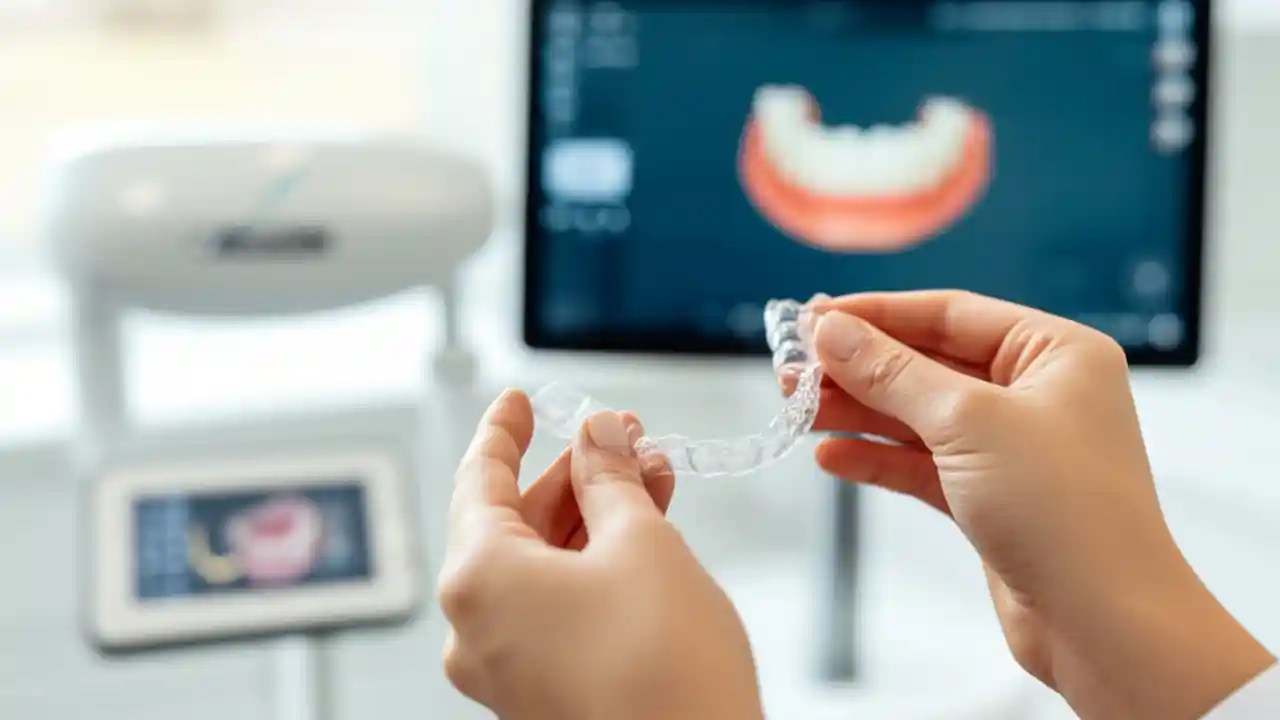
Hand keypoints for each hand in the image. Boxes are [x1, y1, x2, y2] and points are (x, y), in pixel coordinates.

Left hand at [438, 391, 762, 719]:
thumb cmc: (665, 668)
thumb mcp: (641, 542)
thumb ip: (610, 478)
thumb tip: (599, 435)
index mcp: (478, 579)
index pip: (479, 479)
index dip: (504, 431)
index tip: (519, 400)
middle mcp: (474, 627)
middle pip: (512, 523)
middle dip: (572, 474)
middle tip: (623, 437)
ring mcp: (505, 666)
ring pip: (538, 566)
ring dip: (590, 517)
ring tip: (650, 476)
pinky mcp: (539, 691)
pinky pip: (552, 606)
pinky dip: (589, 565)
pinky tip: (640, 532)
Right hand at [808, 291, 1273, 719]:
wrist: (1103, 624)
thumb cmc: (1063, 510)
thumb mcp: (967, 423)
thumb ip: (892, 373)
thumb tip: (829, 330)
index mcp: (1056, 353)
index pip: (950, 314)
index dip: (877, 314)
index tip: (812, 318)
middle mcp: (1037, 394)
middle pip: (928, 364)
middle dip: (858, 368)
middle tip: (791, 369)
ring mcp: (1013, 448)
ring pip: (918, 416)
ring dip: (857, 413)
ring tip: (796, 409)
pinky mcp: (990, 498)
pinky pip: (922, 464)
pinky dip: (876, 459)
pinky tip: (830, 457)